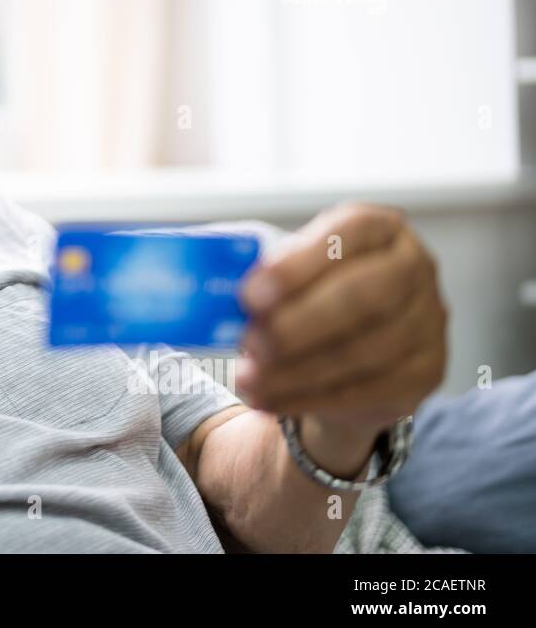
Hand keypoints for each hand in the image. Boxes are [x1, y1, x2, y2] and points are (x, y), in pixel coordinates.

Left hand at [234, 203, 447, 436]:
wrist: (345, 354)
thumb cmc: (304, 296)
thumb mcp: (281, 272)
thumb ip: (251, 270)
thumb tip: (198, 284)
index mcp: (377, 227)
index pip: (349, 232)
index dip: (299, 265)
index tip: (250, 295)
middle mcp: (414, 267)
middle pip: (366, 296)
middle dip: (299, 324)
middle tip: (249, 343)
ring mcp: (428, 322)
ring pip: (365, 351)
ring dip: (297, 370)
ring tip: (247, 379)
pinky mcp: (426, 372)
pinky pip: (367, 390)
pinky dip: (309, 398)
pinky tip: (269, 400)